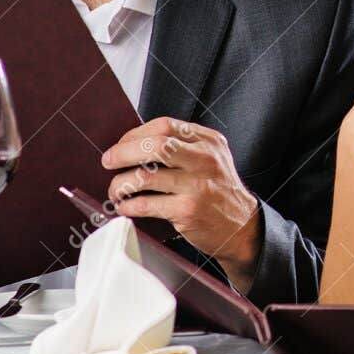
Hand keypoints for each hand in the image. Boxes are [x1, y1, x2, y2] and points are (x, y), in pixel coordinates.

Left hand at [101, 118, 261, 290]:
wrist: (243, 227)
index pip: (164, 126)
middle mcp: (205, 159)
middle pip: (154, 145)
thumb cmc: (220, 192)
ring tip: (117, 190)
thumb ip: (184, 147)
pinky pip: (146, 204)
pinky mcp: (188, 210)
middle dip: (123, 153)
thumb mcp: (213, 158)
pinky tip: (126, 207)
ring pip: (145, 176)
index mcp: (209, 141)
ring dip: (121, 184)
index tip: (122, 145)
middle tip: (109, 161)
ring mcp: (197, 185)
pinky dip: (129, 206)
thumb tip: (134, 145)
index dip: (135, 134)